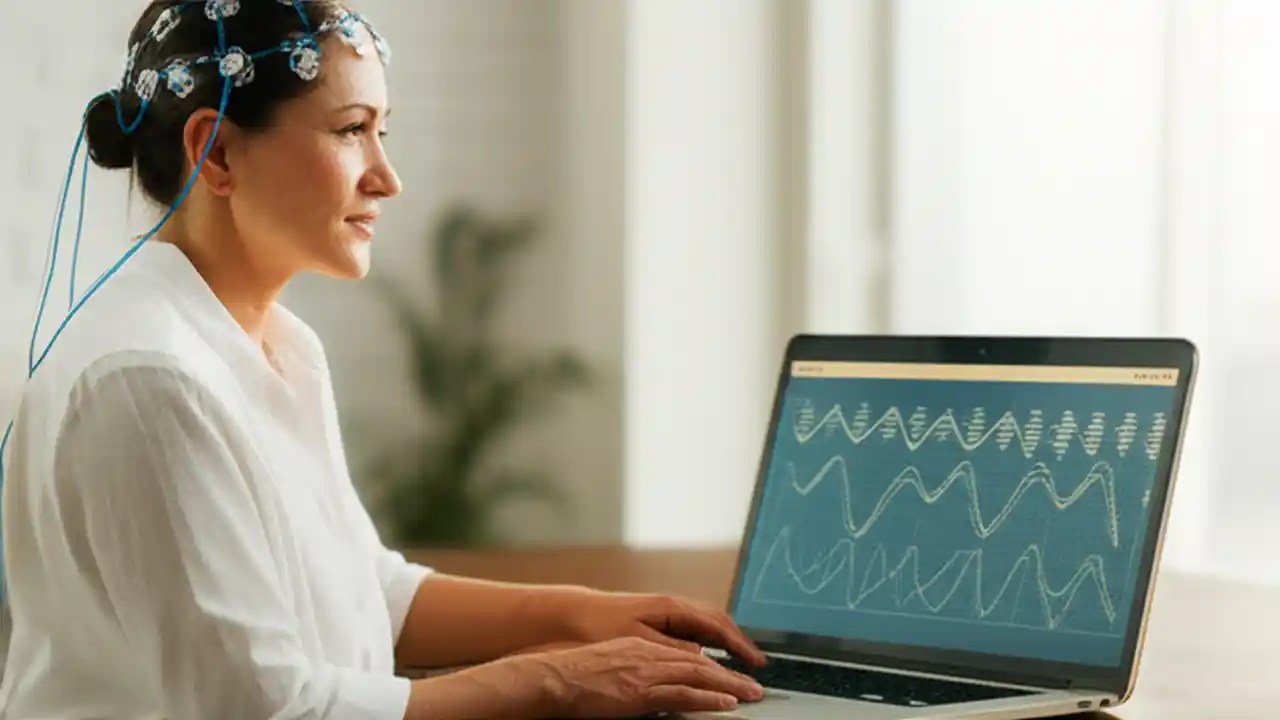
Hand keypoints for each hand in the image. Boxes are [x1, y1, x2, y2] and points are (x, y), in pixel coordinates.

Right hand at [521, 636, 764, 716]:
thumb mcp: (610, 664)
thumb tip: (646, 684)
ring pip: (698, 675)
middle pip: (700, 662)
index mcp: (641, 648)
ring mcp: (645, 673)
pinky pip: (681, 694)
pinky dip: (708, 698)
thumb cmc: (573, 675)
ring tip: (751, 695)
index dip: (713, 666)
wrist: (552, 677)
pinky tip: (726, 703)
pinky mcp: (640, 693)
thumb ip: (633, 669)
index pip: (686, 655)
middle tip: (753, 686)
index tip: (731, 676)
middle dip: (730, 674)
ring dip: (729, 685)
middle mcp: (648, 655)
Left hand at [561, 590, 768, 666]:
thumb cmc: (601, 625)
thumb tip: (699, 653)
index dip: (739, 644)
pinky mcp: (660, 620)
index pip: (716, 625)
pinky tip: (713, 655)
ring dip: (726, 641)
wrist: (574, 613)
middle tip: (757, 664)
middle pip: (717, 622)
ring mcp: (667, 611)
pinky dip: (709, 641)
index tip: (755, 661)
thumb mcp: (636, 641)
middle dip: (739, 642)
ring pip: (707, 624)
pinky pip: (694, 629)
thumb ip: (670, 647)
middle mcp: (673, 606)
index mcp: (671, 608)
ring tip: (742, 661)